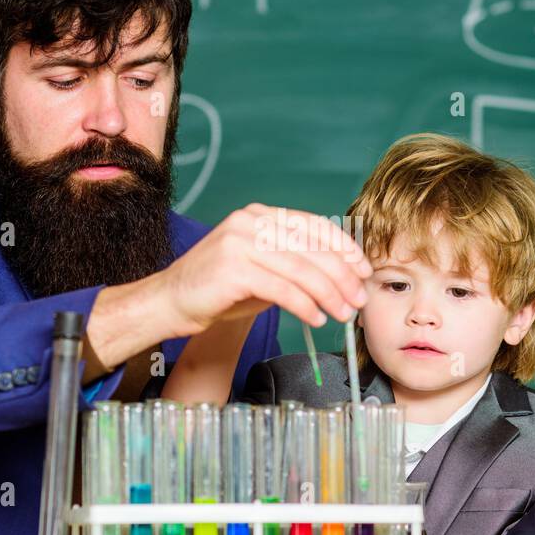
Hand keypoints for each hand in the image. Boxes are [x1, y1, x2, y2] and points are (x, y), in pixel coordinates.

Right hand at [159, 203, 371, 335]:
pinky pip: (282, 289)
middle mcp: (250, 221)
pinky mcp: (233, 268)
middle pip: (312, 248)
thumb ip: (295, 263)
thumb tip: (344, 273)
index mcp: (260, 214)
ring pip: (302, 269)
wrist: (170, 303)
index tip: (363, 271)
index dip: (344, 248)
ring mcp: (240, 242)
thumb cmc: (219, 289)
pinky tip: (317, 319)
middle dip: (343, 276)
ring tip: (344, 314)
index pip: (314, 226)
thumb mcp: (263, 268)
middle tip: (360, 299)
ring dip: (329, 295)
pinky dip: (305, 306)